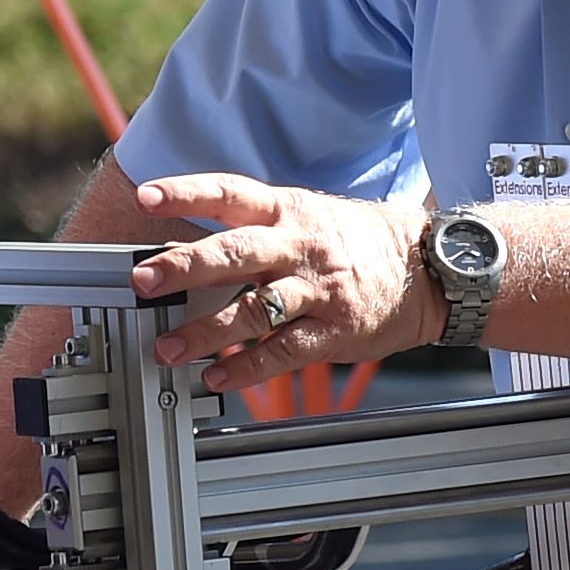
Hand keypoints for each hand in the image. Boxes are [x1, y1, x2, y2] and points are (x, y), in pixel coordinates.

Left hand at [126, 173, 437, 391]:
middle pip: (235, 252)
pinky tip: (217, 377)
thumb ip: (252, 229)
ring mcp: (317, 291)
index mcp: (287, 211)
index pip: (230, 192)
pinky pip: (283, 352)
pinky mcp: (333, 331)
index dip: (188, 193)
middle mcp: (299, 247)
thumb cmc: (355, 242)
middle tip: (143, 281)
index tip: (148, 197)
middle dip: (184, 266)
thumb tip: (185, 249)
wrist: (426, 269)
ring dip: (204, 332)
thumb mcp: (306, 216)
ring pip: (254, 310)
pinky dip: (247, 369)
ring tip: (167, 348)